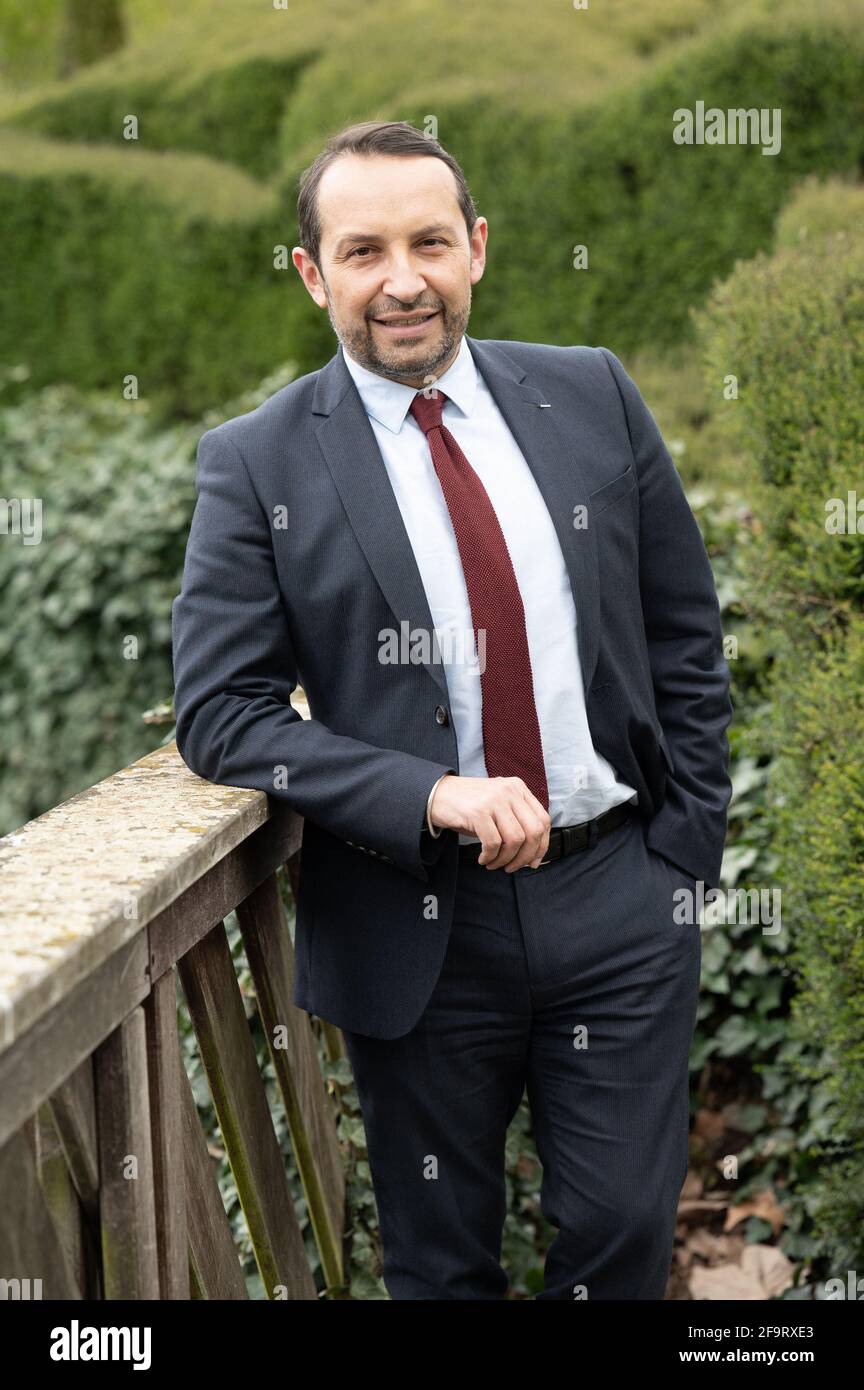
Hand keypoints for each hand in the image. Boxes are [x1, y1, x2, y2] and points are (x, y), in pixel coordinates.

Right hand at [429, 774, 550, 870]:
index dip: (542, 845)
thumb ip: (517, 822)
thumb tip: (534, 856)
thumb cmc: (468, 806)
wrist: (435, 794)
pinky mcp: (478, 811)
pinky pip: (493, 843)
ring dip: (505, 859)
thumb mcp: (498, 806)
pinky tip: (483, 858)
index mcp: (518, 787)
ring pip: (515, 840)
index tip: (532, 861)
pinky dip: (490, 857)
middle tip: (512, 867)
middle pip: (533, 831)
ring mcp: (494, 800)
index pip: (543, 820)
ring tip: (494, 864)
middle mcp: (509, 791)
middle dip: (525, 856)